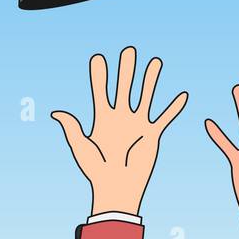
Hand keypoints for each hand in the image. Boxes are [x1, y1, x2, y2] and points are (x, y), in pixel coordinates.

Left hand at [52, 46, 188, 215]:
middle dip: (126, 69)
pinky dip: (174, 107)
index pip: (100, 92)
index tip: (98, 58)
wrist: (117, 188)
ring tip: (155, 62)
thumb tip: (57, 112)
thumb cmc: (96, 170)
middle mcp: (121, 118)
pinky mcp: (152, 134)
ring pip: (146, 96)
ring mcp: (138, 124)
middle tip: (129, 51)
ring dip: (150, 80)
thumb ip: (72, 128)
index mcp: (103, 119)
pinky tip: (182, 95)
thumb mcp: (81, 147)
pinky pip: (165, 117)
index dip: (99, 76)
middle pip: (125, 87)